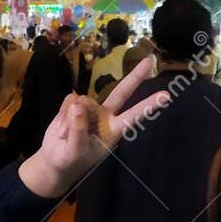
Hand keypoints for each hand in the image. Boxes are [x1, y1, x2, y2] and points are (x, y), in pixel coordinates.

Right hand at [20, 58, 169, 198]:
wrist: (53, 160)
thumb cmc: (70, 161)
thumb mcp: (75, 151)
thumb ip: (78, 130)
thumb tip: (78, 105)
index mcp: (113, 130)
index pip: (134, 116)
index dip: (149, 106)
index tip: (167, 96)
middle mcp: (106, 116)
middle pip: (122, 92)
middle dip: (135, 76)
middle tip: (151, 60)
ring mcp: (90, 109)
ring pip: (83, 100)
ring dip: (70, 118)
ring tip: (65, 137)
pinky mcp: (74, 105)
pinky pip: (70, 100)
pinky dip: (63, 114)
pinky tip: (61, 130)